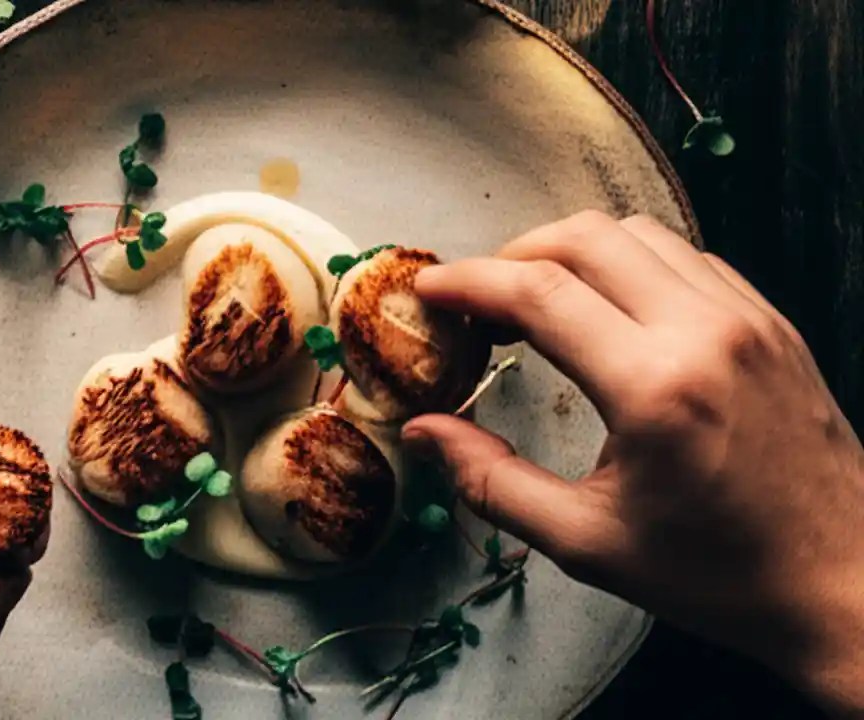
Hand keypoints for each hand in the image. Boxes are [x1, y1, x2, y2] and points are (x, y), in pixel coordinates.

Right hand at [404, 212, 863, 714]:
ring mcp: (747, 318)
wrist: (846, 581)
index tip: (427, 290)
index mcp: (655, 388)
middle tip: (478, 301)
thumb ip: (492, 482)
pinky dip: (629, 265)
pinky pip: (685, 257)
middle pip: (584, 237)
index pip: (538, 291)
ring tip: (536, 303)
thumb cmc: (718, 573)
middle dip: (512, 254)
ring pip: (637, 232)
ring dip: (572, 252)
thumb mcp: (587, 542)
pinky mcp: (771, 321)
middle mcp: (705, 332)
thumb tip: (423, 432)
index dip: (468, 281)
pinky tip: (607, 312)